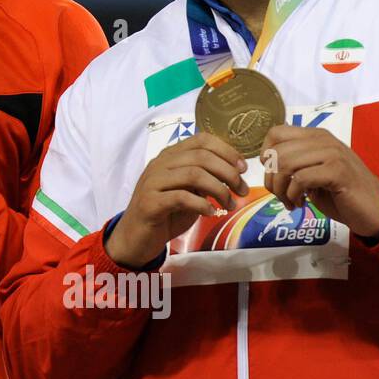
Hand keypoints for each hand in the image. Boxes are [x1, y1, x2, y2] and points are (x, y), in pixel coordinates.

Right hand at [107, 133, 248, 268]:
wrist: (136, 238)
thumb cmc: (165, 214)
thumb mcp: (189, 193)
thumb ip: (204, 180)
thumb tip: (232, 174)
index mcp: (170, 156)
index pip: (201, 140)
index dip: (226, 151)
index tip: (243, 168)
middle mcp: (160, 164)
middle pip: (201, 156)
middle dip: (228, 173)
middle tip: (242, 190)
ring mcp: (153, 182)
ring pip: (193, 174)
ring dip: (219, 189)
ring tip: (229, 205)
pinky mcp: (150, 203)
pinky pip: (181, 197)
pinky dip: (201, 204)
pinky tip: (210, 213)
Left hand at [262, 125, 378, 238]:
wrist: (375, 210)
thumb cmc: (340, 193)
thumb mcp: (312, 172)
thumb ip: (294, 162)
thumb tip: (267, 163)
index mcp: (316, 136)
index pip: (276, 132)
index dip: (266, 154)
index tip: (272, 174)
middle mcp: (323, 140)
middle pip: (277, 152)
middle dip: (271, 179)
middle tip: (280, 195)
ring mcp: (332, 154)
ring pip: (286, 164)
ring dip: (281, 189)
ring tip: (290, 201)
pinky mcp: (338, 171)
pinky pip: (301, 178)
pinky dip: (294, 195)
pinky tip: (301, 204)